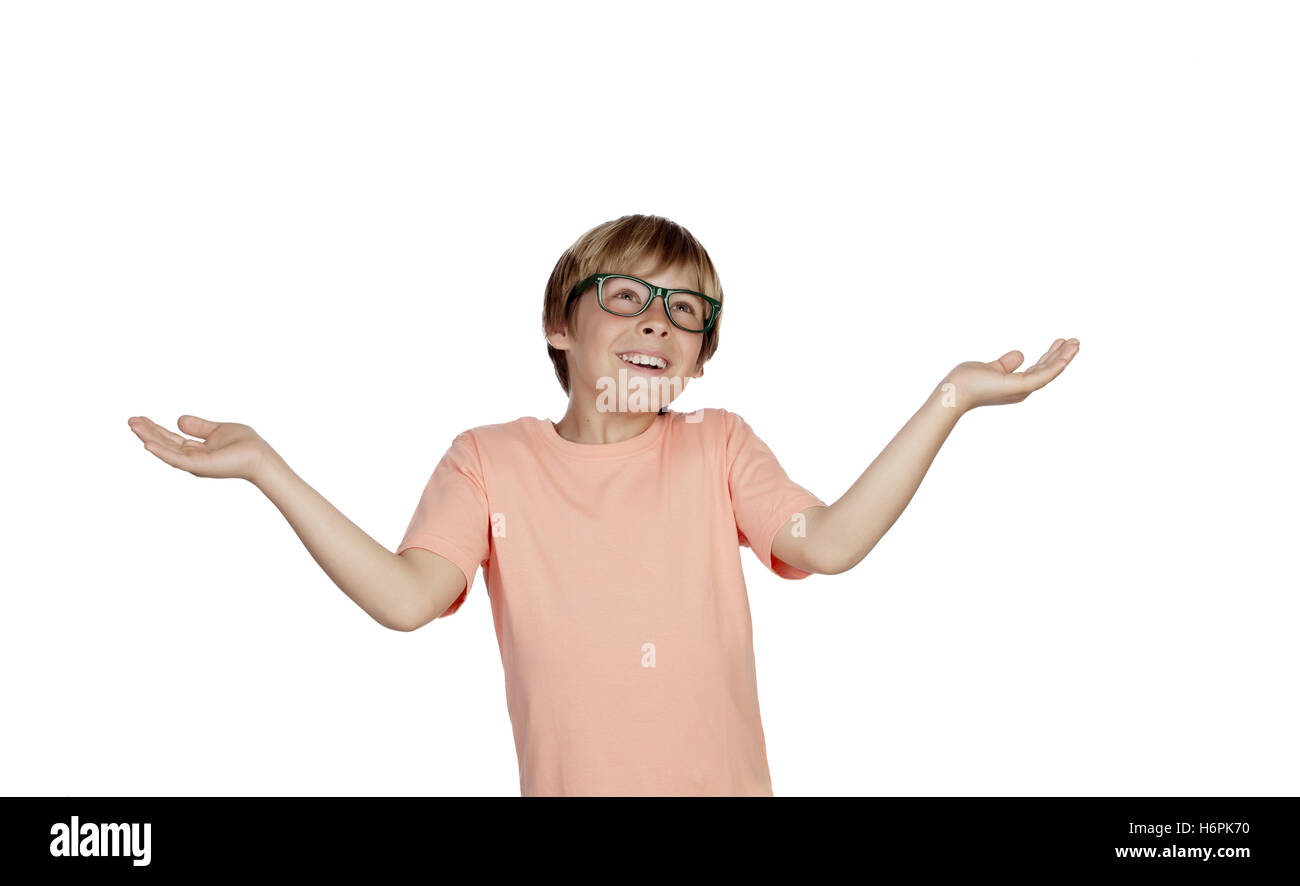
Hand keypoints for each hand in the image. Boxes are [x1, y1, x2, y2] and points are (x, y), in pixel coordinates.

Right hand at [127, 414, 275, 482]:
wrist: (261, 456)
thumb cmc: (245, 444)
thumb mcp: (217, 429)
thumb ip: (198, 426)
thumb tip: (178, 419)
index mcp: (196, 449)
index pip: (170, 438)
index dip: (154, 429)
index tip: (139, 418)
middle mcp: (192, 458)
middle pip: (164, 444)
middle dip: (147, 432)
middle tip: (130, 421)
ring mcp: (194, 463)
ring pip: (165, 450)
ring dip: (148, 438)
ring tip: (133, 426)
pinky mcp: (199, 465)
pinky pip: (175, 459)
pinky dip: (160, 451)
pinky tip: (146, 443)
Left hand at [942, 338, 1078, 412]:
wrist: (954, 390)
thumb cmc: (968, 381)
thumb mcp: (992, 367)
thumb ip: (1006, 363)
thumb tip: (1020, 354)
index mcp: (1016, 385)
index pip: (1039, 368)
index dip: (1051, 355)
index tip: (1061, 341)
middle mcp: (1022, 389)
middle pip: (1047, 370)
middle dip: (1062, 355)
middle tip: (1075, 340)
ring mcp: (1021, 389)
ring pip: (1049, 372)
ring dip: (1064, 358)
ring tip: (1076, 343)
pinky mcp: (1019, 387)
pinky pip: (1042, 376)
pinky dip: (1055, 367)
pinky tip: (1065, 357)